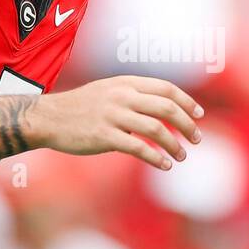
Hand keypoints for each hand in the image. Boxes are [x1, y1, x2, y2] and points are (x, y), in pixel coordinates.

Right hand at [26, 75, 203, 169]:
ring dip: (174, 145)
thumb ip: (134, 96)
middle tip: (196, 139)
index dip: (187, 102)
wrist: (49, 118)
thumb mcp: (109, 91)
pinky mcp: (104, 136)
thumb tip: (163, 110)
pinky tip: (164, 165)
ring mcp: (113, 115)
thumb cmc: (81, 107)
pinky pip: (138, 148)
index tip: (199, 115)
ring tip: (181, 156)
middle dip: (187, 124)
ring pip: (156, 129)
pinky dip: (156, 158)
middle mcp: (122, 96)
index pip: (166, 88)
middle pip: (166, 108)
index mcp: (126, 83)